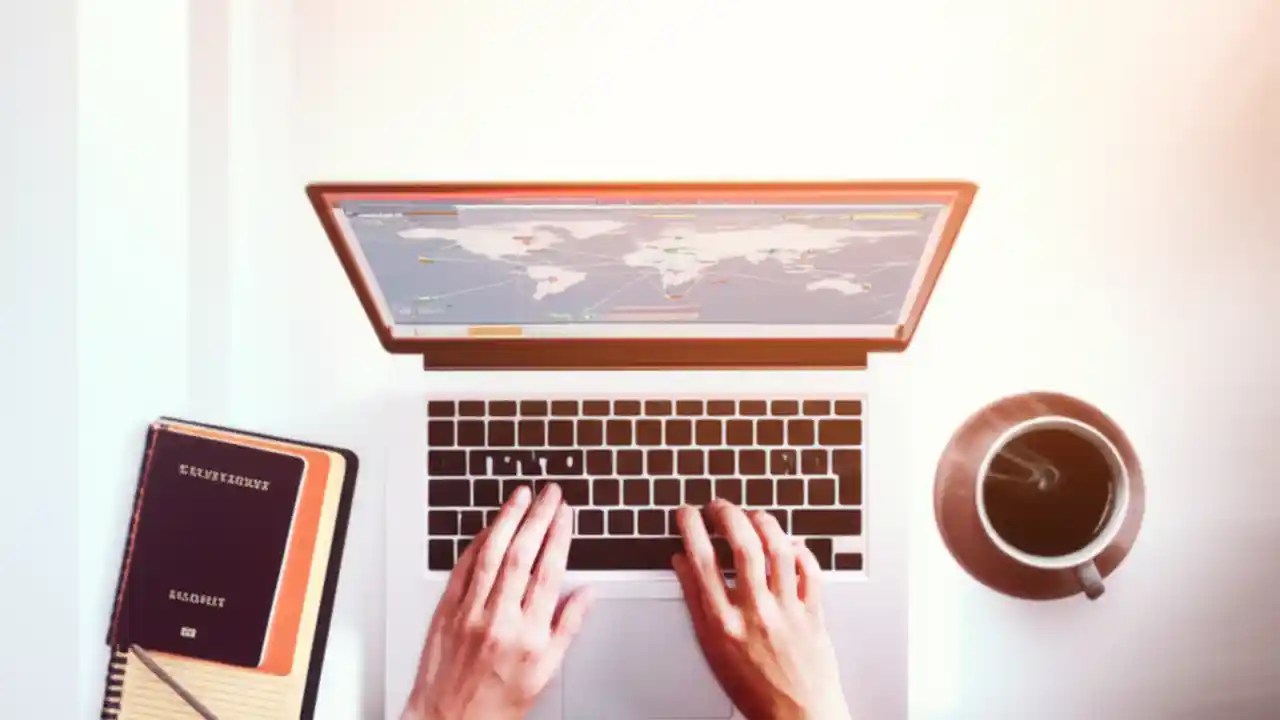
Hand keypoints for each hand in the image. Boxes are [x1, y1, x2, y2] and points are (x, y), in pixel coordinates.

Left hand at [402, 485, 593, 719]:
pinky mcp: (446, 611)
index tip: (565, 514)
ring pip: (491, 554)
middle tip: (549, 494)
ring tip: (520, 496)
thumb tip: (587, 594)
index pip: (549, 572)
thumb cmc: (497, 704)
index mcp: (529, 635)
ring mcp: (469, 612)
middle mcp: (499, 620)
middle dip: (538, 517)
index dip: (559, 536)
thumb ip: (567, 628)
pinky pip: (463, 567)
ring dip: (508, 519)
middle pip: (521, 555)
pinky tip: (490, 527)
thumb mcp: (545, 674)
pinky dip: (477, 542)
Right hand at [673, 500, 851, 719]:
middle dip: (727, 515)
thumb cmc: (754, 689)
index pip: (701, 562)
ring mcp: (787, 611)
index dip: (691, 528)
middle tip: (719, 506)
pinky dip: (800, 550)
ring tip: (752, 514)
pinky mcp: (813, 614)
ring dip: (763, 522)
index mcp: (723, 624)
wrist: (797, 717)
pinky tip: (789, 544)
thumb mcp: (712, 648)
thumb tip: (684, 563)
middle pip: (742, 546)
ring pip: (778, 550)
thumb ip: (697, 602)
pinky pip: (809, 570)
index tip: (686, 513)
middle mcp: (755, 613)